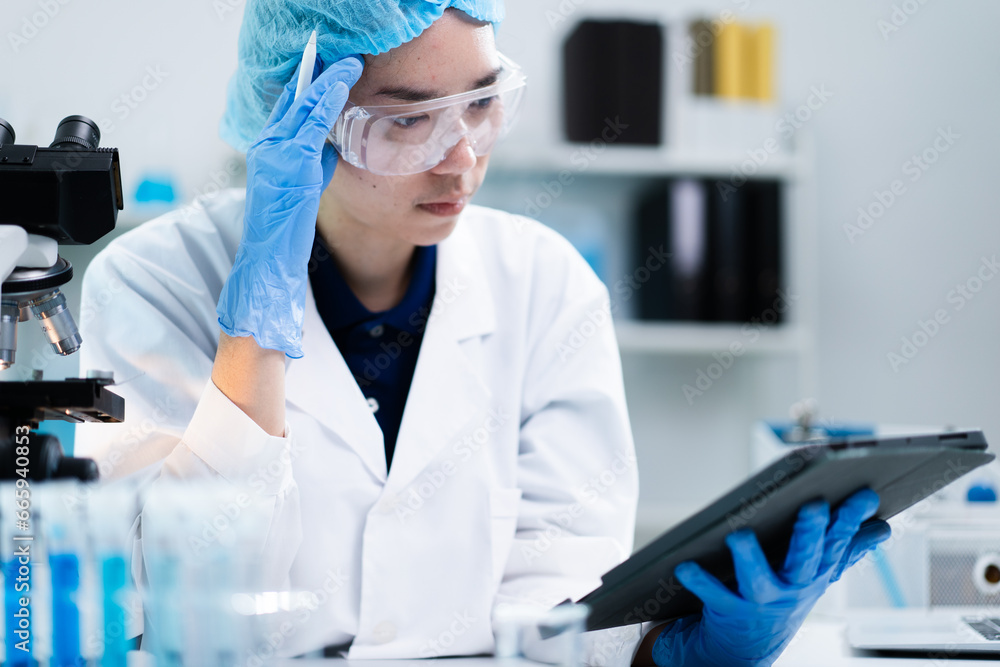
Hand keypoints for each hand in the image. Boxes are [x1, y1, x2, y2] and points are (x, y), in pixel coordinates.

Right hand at [217, 54, 363, 356]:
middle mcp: (266, 147)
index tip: (325, 67)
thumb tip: (330, 147)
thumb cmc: (284, 234)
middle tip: (338, 54)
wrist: (265, 265)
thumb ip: (310, 165)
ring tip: (349, 61)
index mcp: (266, 153)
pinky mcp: (290, 163)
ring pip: (304, 104)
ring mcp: (275, 153)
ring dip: (328, 79)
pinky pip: (313, 121)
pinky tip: (344, 80)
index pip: (287, 109)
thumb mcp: (298, 192)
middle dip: (317, 75)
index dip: (307, 86)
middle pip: (294, 100)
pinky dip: (329, 97)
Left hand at [651, 489, 890, 666]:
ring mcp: (762, 600)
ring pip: (758, 579)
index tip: (864, 493)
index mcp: (815, 573)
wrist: (747, 648)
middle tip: (813, 506)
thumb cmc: (783, 598)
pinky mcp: (729, 610)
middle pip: (804, 558)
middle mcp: (793, 587)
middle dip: (810, 533)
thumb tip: (881, 527)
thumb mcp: (818, 575)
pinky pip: (713, 595)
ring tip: (739, 536)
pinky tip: (685, 565)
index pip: (837, 543)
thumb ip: (847, 550)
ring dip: (749, 559)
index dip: (851, 520)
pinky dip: (699, 580)